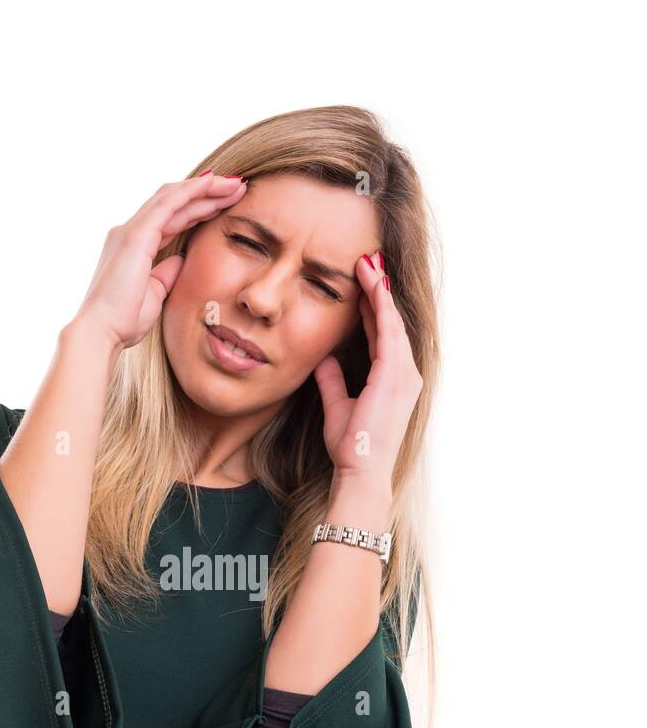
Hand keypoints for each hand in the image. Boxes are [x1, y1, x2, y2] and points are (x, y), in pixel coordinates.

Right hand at [73, 173, 246, 352]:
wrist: (102, 332)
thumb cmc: (123, 322)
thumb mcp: (155, 294)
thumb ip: (167, 274)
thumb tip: (182, 260)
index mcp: (134, 247)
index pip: (172, 219)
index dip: (199, 209)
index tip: (226, 205)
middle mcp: (130, 232)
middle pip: (174, 202)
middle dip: (207, 193)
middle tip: (238, 187)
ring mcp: (131, 231)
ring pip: (173, 197)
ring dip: (205, 187)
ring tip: (235, 184)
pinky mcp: (136, 235)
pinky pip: (168, 204)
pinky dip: (191, 190)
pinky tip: (212, 183)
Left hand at [313, 251, 422, 491]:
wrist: (361, 471)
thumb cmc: (352, 447)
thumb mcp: (338, 405)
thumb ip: (332, 381)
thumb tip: (323, 360)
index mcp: (392, 379)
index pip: (381, 334)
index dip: (372, 306)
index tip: (360, 280)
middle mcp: (404, 372)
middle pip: (391, 320)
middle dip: (379, 288)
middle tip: (367, 257)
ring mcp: (404, 372)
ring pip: (392, 319)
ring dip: (380, 288)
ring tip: (367, 260)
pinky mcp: (396, 374)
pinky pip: (389, 330)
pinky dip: (381, 304)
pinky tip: (372, 283)